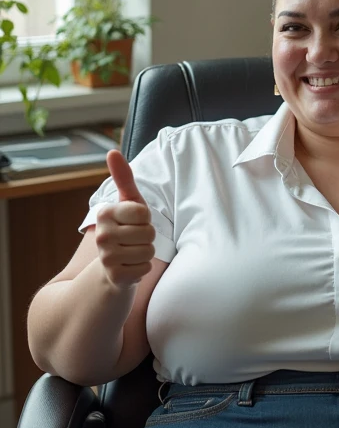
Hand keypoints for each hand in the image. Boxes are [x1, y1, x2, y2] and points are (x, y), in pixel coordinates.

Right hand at [95, 150, 154, 289]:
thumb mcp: (128, 203)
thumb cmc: (127, 229)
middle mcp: (102, 234)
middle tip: (135, 241)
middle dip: (148, 238)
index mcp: (105, 212)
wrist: (112, 268)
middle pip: (148, 233)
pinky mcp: (114, 275)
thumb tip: (112, 151)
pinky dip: (142, 269)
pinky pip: (145, 268)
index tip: (135, 222)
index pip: (143, 212)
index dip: (146, 219)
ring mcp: (106, 256)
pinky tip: (130, 267)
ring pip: (148, 251)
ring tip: (133, 253)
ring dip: (146, 254)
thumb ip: (123, 178)